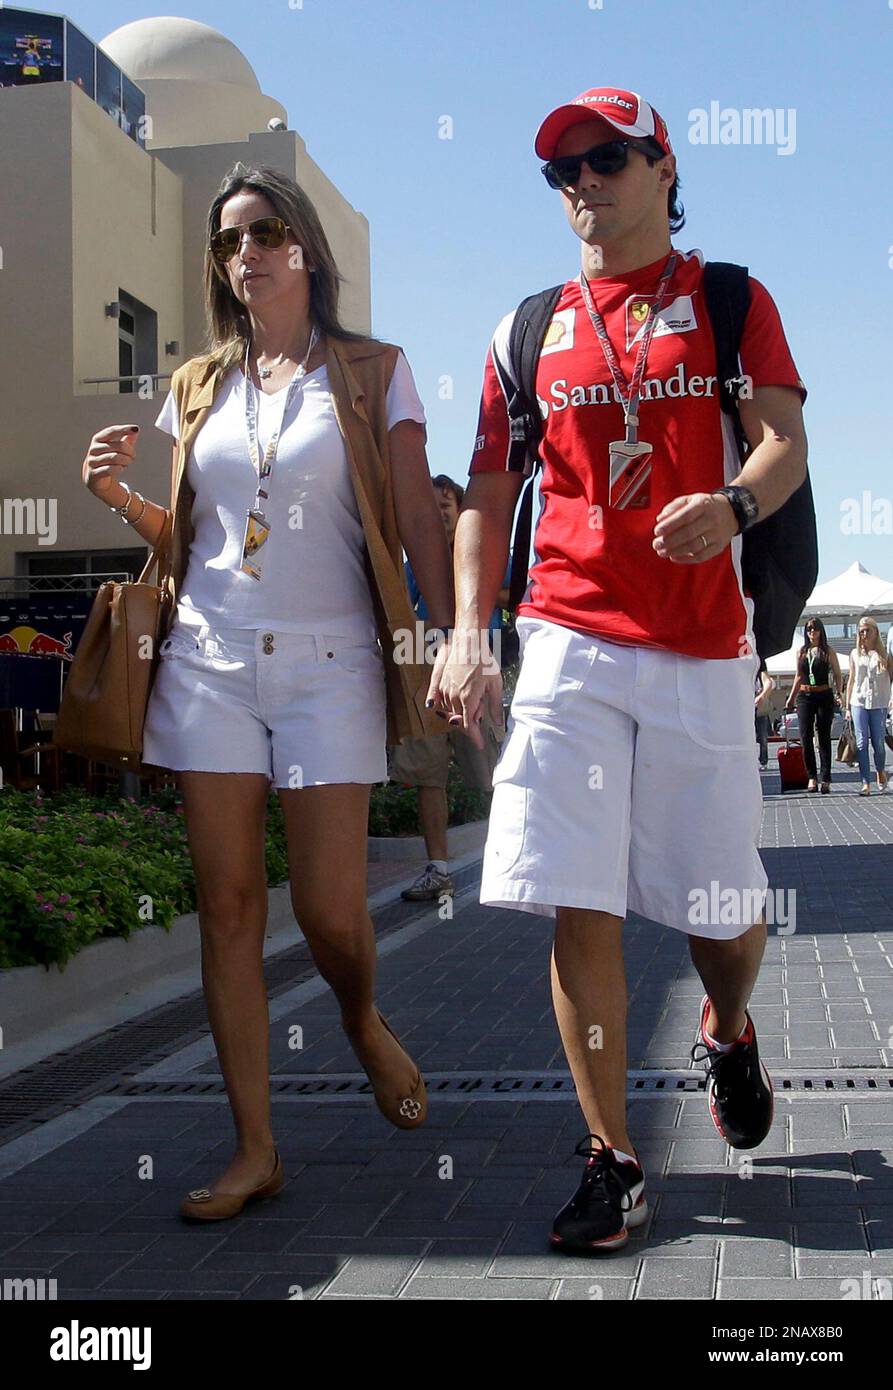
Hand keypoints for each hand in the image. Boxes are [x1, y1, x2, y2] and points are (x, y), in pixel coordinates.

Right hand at [82, 425, 139, 497]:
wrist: (96, 479)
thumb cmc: (108, 461)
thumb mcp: (117, 449)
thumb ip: (127, 440)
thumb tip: (135, 430)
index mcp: (98, 439)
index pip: (112, 431)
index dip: (124, 429)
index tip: (135, 429)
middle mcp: (94, 449)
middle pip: (118, 446)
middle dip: (130, 452)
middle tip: (133, 456)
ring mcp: (92, 461)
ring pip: (115, 458)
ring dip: (126, 461)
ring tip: (127, 463)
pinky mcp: (93, 474)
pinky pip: (110, 469)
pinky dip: (119, 469)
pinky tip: (120, 469)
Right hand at [426, 626, 501, 750]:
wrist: (467, 642)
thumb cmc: (483, 661)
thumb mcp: (495, 684)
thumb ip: (494, 706)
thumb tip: (498, 723)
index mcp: (468, 699)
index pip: (469, 727)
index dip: (475, 738)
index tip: (480, 745)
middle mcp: (454, 697)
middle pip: (461, 720)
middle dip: (472, 719)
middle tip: (481, 709)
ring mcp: (445, 690)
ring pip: (452, 711)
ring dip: (462, 711)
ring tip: (474, 696)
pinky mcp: (440, 683)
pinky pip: (443, 702)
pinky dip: (452, 704)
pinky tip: (460, 696)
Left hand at [652, 491, 738, 563]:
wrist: (731, 512)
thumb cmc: (705, 506)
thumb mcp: (690, 500)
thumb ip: (673, 507)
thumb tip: (660, 519)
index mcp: (703, 505)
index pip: (686, 516)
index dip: (670, 524)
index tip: (657, 531)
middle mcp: (712, 519)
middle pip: (689, 533)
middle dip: (670, 541)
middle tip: (656, 544)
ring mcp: (717, 534)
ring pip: (694, 546)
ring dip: (675, 551)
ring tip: (662, 552)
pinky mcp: (719, 546)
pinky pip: (702, 556)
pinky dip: (686, 559)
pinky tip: (674, 557)